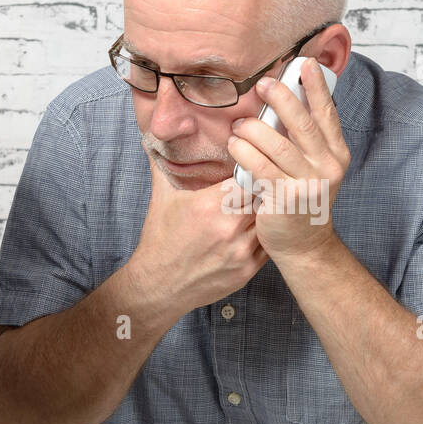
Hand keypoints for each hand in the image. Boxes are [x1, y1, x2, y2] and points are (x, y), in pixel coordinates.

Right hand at [126, 158, 268, 315]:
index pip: (249, 175)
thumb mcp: (162, 199)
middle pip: (264, 197)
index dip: (253, 169)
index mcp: (210, 205)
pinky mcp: (247, 270)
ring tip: (262, 207)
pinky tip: (257, 230)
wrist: (159, 286)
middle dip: (262, 189)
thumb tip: (153, 137)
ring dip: (266, 214)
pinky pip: (268, 246)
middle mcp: (229, 227)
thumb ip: (163, 165)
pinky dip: (265, 236)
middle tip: (261, 184)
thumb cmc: (161, 240)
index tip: (251, 166)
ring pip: (269, 222)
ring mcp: (241, 251)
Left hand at [227, 59, 349, 260]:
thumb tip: (283, 102)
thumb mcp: (314, 169)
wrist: (304, 246)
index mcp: (336, 154)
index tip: (305, 63)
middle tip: (262, 84)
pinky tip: (234, 145)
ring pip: (277, 144)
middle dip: (281, 99)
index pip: (327, 114)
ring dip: (253, 129)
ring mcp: (308, 183)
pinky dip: (244, 151)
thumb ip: (304, 141)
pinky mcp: (286, 198)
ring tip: (238, 125)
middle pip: (302, 124)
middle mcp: (327, 166)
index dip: (316, 87)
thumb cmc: (302, 201)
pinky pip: (259, 166)